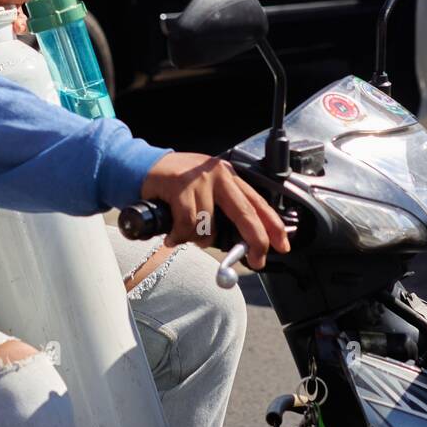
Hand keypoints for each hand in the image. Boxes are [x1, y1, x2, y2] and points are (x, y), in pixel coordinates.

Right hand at [139, 152, 289, 269]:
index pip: (258, 202)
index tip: (282, 245)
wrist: (144, 167)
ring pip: (210, 226)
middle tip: (256, 260)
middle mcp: (219, 175)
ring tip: (185, 232)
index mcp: (230, 177)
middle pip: (246, 213)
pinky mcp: (180, 186)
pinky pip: (188, 224)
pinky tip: (172, 234)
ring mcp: (200, 179)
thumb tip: (243, 243)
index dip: (273, 225)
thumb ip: (224, 211)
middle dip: (255, 241)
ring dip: (198, 239)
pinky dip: (180, 235)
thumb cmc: (176, 186)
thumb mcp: (207, 191)